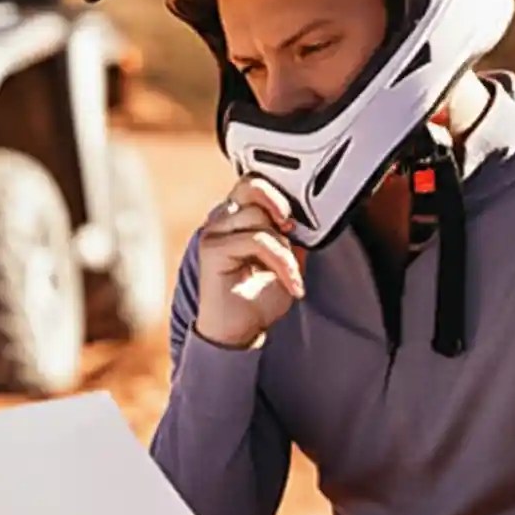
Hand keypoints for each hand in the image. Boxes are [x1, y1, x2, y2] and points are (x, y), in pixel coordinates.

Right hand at [194, 175, 307, 347]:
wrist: (239, 331)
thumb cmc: (257, 299)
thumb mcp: (287, 262)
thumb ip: (291, 238)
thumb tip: (302, 222)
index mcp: (237, 218)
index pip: (253, 183)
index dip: (275, 190)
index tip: (294, 217)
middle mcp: (222, 220)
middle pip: (251, 186)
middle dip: (277, 203)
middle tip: (290, 228)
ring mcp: (214, 232)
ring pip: (258, 217)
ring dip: (283, 247)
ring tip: (290, 273)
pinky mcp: (212, 249)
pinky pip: (256, 240)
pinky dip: (281, 262)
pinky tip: (290, 282)